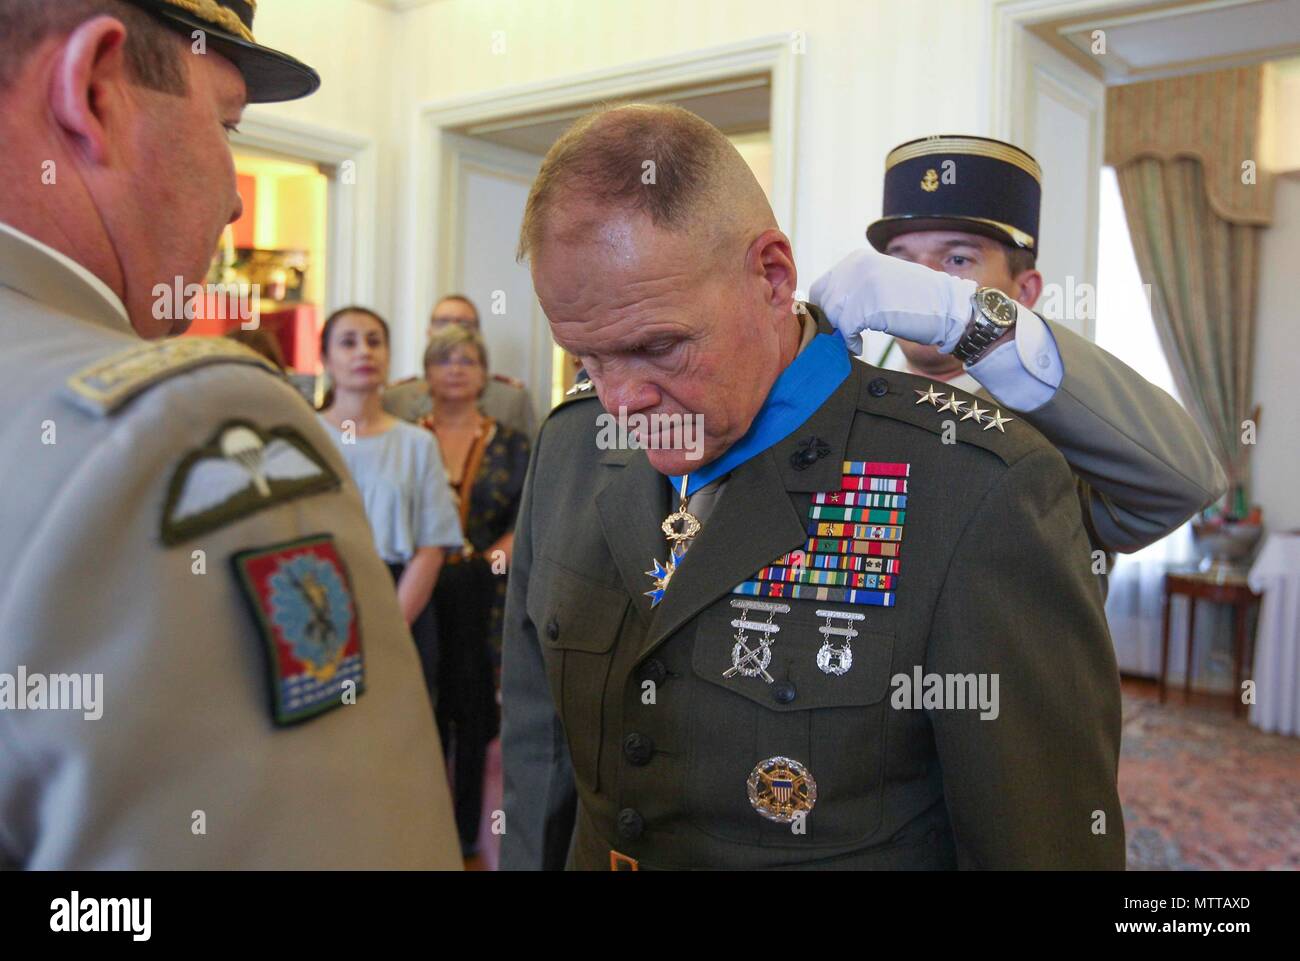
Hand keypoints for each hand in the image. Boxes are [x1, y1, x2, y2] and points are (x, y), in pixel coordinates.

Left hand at [809, 248, 977, 355]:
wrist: (947, 308)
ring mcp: (863, 284)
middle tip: (843, 336)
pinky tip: (859, 346)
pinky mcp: (870, 306)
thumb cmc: (914, 301)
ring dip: (840, 332)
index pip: (822, 286)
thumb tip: (826, 306)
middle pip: (824, 301)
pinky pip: (845, 328)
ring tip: (852, 341)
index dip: (825, 309)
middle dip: (831, 322)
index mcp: (857, 259)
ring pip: (833, 315)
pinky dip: (849, 341)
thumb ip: (854, 287)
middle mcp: (857, 266)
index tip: (835, 325)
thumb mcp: (880, 281)